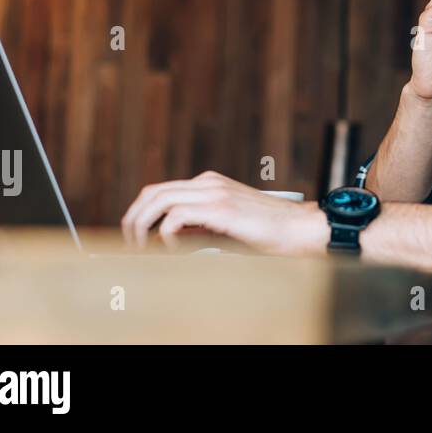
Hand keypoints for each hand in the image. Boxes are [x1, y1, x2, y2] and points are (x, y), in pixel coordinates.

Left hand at [120, 170, 329, 254]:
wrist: (302, 228)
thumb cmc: (271, 233)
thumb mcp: (227, 228)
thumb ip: (200, 228)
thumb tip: (167, 241)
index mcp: (210, 184)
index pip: (160, 191)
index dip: (140, 214)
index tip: (135, 239)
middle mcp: (208, 183)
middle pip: (152, 192)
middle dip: (132, 219)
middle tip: (130, 246)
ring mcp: (215, 193)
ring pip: (158, 200)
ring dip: (142, 226)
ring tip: (143, 249)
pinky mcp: (221, 208)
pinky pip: (176, 216)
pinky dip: (167, 234)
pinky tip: (177, 248)